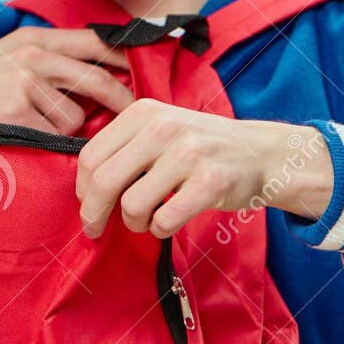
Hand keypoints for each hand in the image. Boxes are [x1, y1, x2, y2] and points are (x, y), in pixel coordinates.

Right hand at [0, 27, 134, 192]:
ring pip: (74, 117)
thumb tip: (94, 80)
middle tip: (134, 114)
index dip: (126, 55)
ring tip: (30, 131)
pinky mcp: (18, 112)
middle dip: (122, 101)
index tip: (148, 67)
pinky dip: (43, 146)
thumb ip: (45, 62)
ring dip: (64, 132)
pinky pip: (52, 139)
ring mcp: (26, 83)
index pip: (95, 41)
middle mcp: (34, 56)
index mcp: (34, 40)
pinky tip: (17, 140)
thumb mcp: (4, 61)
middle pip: (98, 80)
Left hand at [75, 99, 333, 238]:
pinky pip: (164, 220)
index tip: (87, 205)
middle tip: (96, 230)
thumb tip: (84, 187)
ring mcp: (189, 154)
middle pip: (104, 181)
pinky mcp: (210, 182)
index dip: (82, 189)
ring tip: (147, 220)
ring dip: (134, 223)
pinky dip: (160, 230)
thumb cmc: (202, 147)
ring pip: (132, 205)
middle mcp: (163, 128)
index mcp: (144, 112)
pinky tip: (167, 223)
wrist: (261, 152)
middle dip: (94, 214)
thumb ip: (124, 147)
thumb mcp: (161, 129)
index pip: (91, 156)